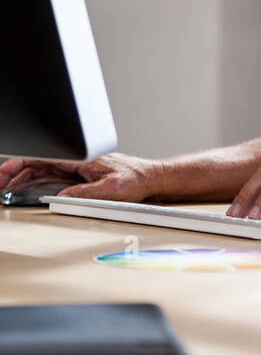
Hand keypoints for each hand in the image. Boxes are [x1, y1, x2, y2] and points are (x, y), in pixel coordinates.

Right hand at [0, 152, 158, 201]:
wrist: (151, 178)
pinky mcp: (80, 176)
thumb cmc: (137, 178)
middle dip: (14, 172)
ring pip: (41, 170)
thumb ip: (86, 194)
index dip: (20, 163)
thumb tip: (61, 197)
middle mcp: (76, 161)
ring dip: (22, 178)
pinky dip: (34, 183)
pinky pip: (51, 178)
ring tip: (5, 188)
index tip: (5, 173)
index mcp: (80, 158)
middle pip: (36, 163)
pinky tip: (23, 190)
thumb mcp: (112, 189)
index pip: (43, 156)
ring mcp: (76, 168)